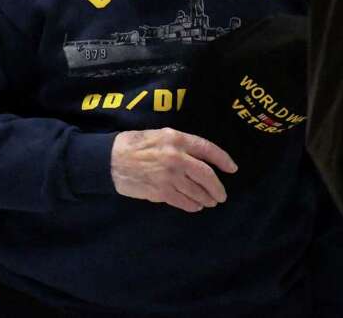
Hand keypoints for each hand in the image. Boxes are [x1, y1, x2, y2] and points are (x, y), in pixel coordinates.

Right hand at [111, 128, 236, 212]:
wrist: (110, 160)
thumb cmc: (133, 144)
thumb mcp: (157, 135)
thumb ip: (178, 145)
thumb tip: (198, 159)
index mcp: (176, 139)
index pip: (207, 149)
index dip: (223, 159)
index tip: (232, 169)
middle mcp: (176, 157)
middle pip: (207, 175)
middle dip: (217, 188)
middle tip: (221, 195)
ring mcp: (170, 176)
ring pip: (197, 191)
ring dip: (206, 198)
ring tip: (209, 202)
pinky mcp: (162, 191)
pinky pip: (184, 202)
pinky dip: (193, 205)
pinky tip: (195, 205)